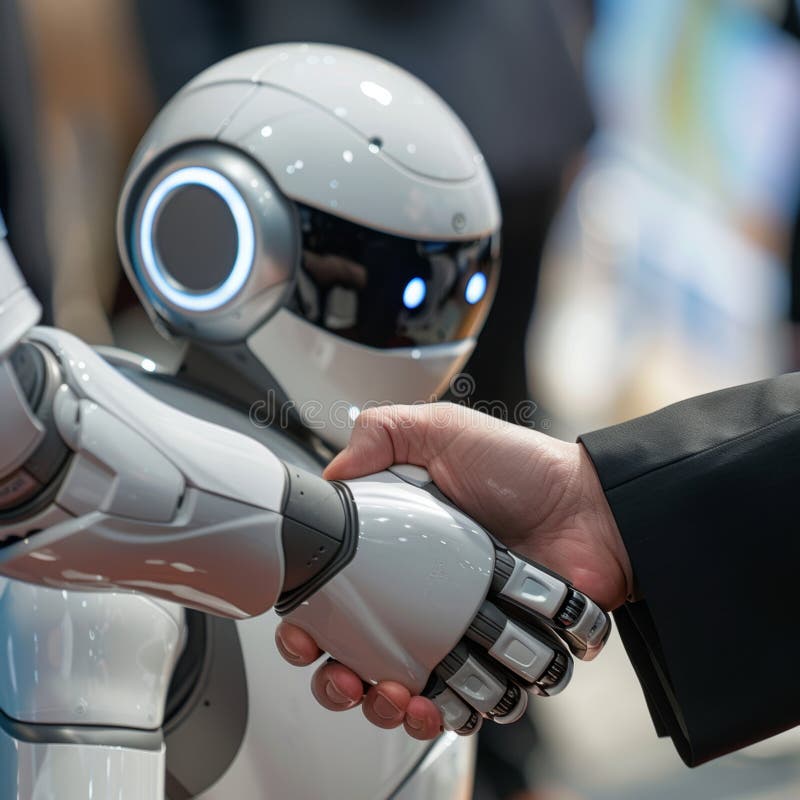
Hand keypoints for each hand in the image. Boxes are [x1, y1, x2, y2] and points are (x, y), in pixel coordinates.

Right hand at [275, 403, 630, 738]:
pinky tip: (430, 704)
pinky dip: (437, 716)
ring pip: (398, 689)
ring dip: (381, 705)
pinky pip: (457, 703)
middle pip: (355, 652)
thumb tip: (332, 472)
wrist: (592, 509)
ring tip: (389, 695)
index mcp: (395, 544)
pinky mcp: (492, 656)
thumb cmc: (522, 469)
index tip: (303, 631)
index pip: (335, 592)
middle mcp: (417, 593)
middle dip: (336, 678)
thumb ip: (382, 433)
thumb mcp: (442, 430)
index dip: (308, 618)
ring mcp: (453, 629)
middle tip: (342, 675)